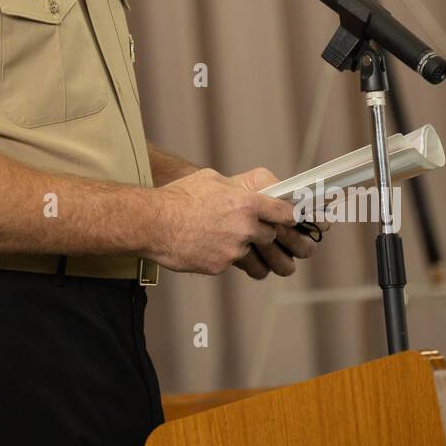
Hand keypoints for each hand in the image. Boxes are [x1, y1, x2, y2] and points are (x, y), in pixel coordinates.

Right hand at [150, 166, 298, 275]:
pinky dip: (221, 256)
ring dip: (242, 246)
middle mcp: (245, 227)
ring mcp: (233, 249)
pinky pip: (229, 263)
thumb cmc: (179, 196)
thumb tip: (246, 192)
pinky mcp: (220, 266)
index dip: (291, 216)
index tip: (293, 219)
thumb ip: (235, 188)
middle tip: (249, 229)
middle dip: (263, 233)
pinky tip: (204, 246)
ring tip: (222, 238)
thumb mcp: (211, 180)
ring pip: (251, 251)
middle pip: (271, 235)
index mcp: (246, 202)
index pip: (285, 213)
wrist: (153, 222)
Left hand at [228, 167, 317, 278]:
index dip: (319, 222)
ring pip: (286, 266)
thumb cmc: (237, 191)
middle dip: (293, 238)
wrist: (208, 207)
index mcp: (296, 216)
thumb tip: (299, 203)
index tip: (310, 218)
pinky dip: (252, 260)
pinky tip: (241, 248)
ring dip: (273, 251)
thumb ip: (279, 190)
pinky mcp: (255, 265)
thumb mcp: (258, 182)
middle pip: (307, 249)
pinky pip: (262, 271)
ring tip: (256, 237)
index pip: (321, 223)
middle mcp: (290, 238)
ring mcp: (273, 254)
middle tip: (277, 227)